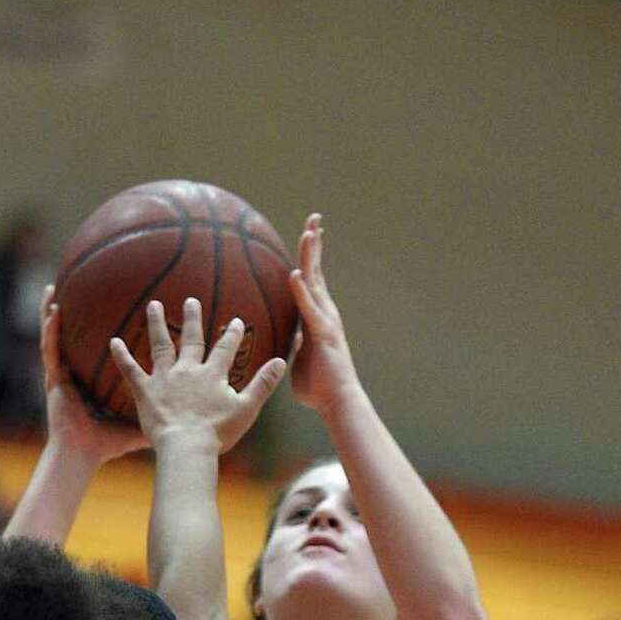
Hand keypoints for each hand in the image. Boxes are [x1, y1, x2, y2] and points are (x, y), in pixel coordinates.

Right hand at [41, 290, 144, 467]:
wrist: (82, 456)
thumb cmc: (106, 446)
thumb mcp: (138, 422)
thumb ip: (161, 411)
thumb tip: (189, 408)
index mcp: (92, 384)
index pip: (97, 354)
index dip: (100, 334)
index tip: (110, 312)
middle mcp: (76, 376)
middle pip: (77, 340)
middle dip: (78, 315)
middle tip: (83, 290)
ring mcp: (62, 377)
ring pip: (57, 339)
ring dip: (52, 315)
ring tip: (52, 290)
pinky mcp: (53, 380)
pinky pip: (51, 350)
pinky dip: (49, 330)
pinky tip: (52, 311)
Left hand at [110, 297, 285, 453]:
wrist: (186, 446)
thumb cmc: (217, 433)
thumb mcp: (247, 409)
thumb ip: (263, 384)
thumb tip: (281, 361)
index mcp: (212, 374)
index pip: (225, 348)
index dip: (232, 334)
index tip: (236, 321)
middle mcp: (188, 370)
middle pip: (191, 339)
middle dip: (192, 319)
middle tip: (191, 300)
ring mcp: (165, 378)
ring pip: (161, 345)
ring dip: (157, 324)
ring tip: (153, 305)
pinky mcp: (145, 392)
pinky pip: (131, 370)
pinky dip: (121, 356)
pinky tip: (113, 341)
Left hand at [288, 215, 359, 418]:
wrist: (336, 401)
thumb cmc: (317, 387)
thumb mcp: (298, 360)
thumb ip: (292, 345)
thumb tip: (285, 341)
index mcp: (316, 317)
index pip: (311, 280)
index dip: (309, 258)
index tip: (308, 234)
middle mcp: (324, 313)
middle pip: (316, 272)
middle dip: (314, 244)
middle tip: (314, 218)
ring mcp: (324, 321)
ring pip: (315, 282)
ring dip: (311, 257)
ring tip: (308, 232)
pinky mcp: (322, 334)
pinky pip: (309, 309)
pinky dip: (301, 291)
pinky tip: (294, 274)